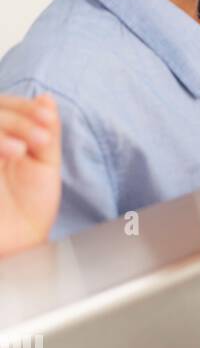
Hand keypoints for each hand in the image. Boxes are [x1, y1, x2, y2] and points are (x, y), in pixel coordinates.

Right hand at [0, 94, 60, 255]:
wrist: (20, 250)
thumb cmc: (30, 210)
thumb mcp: (45, 165)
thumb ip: (47, 130)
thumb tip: (46, 97)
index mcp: (2, 140)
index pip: (3, 107)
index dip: (23, 108)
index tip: (47, 119)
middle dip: (17, 119)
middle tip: (42, 138)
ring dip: (2, 130)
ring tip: (22, 149)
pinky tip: (12, 153)